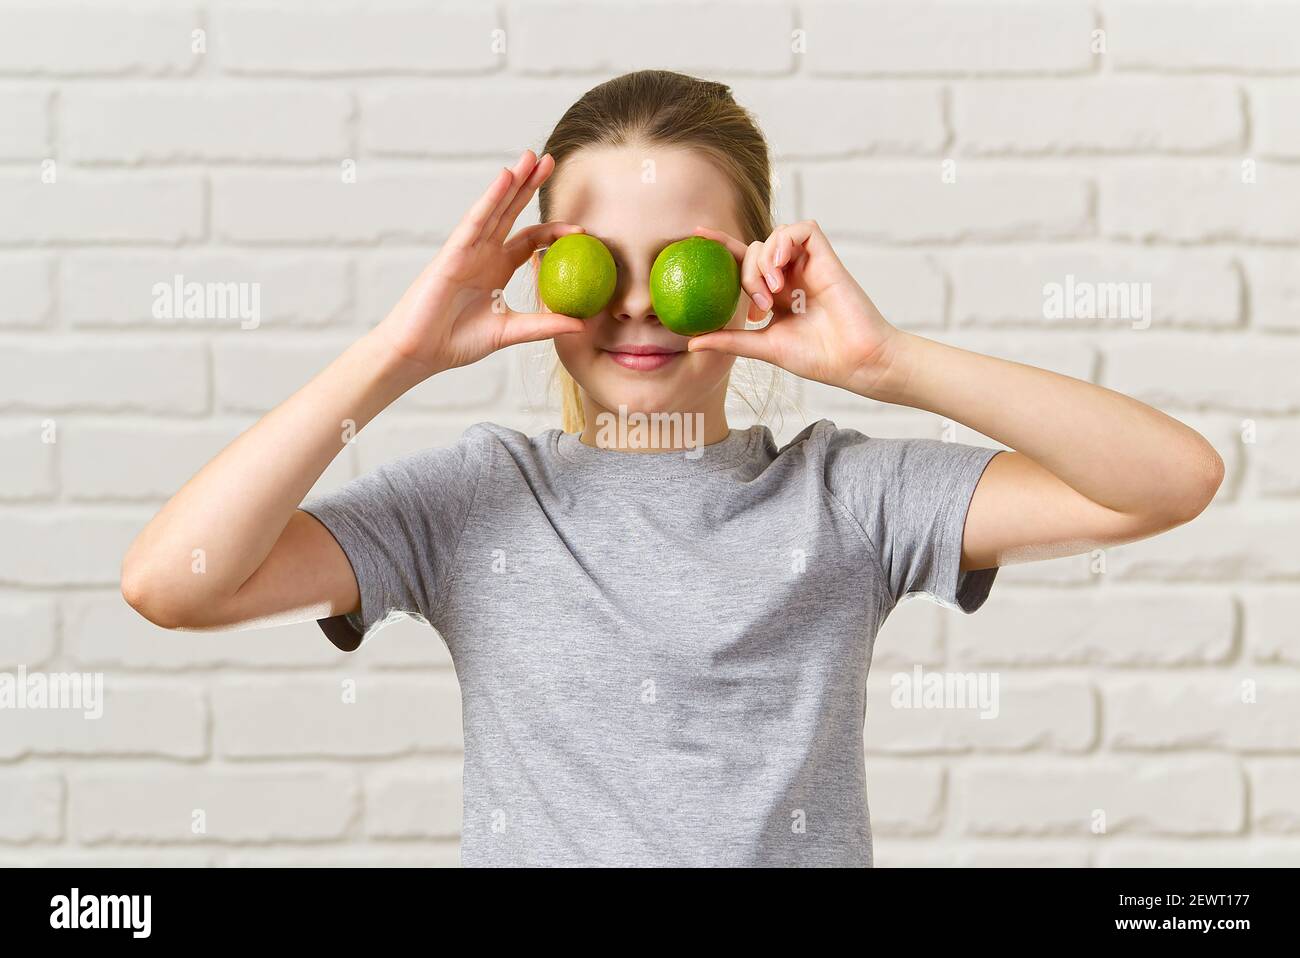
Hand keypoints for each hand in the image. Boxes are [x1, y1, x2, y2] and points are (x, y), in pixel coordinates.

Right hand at [373, 150, 586, 378]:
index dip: (553, 231)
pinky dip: (491, 198)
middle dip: (530, 186)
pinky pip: (475, 220)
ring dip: (512, 182)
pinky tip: (505, 178)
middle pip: (511, 212)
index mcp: (496, 268)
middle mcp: (482, 253)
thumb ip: (543, 325)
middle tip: (550, 160)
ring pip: (494, 208)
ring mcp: (467, 249)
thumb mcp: (510, 332)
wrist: (420, 352)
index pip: (529, 240)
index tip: (581, 230)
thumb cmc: (456, 342)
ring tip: (530, 157)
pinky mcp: (452, 252)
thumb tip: (581, 325)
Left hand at [686, 221, 906, 398]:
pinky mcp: (827, 257)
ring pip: (774, 236)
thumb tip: (692, 342)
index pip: (744, 262)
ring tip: (774, 292)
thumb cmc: (818, 358)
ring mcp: (808, 265)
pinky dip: (784, 241)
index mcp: (776, 295)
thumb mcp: (764, 347)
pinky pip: (802, 229)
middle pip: (755, 250)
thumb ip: (731, 340)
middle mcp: (790, 276)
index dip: (721, 245)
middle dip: (747, 272)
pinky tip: (780, 266)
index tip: (695, 235)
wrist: (855, 361)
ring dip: (764, 260)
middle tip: (761, 304)